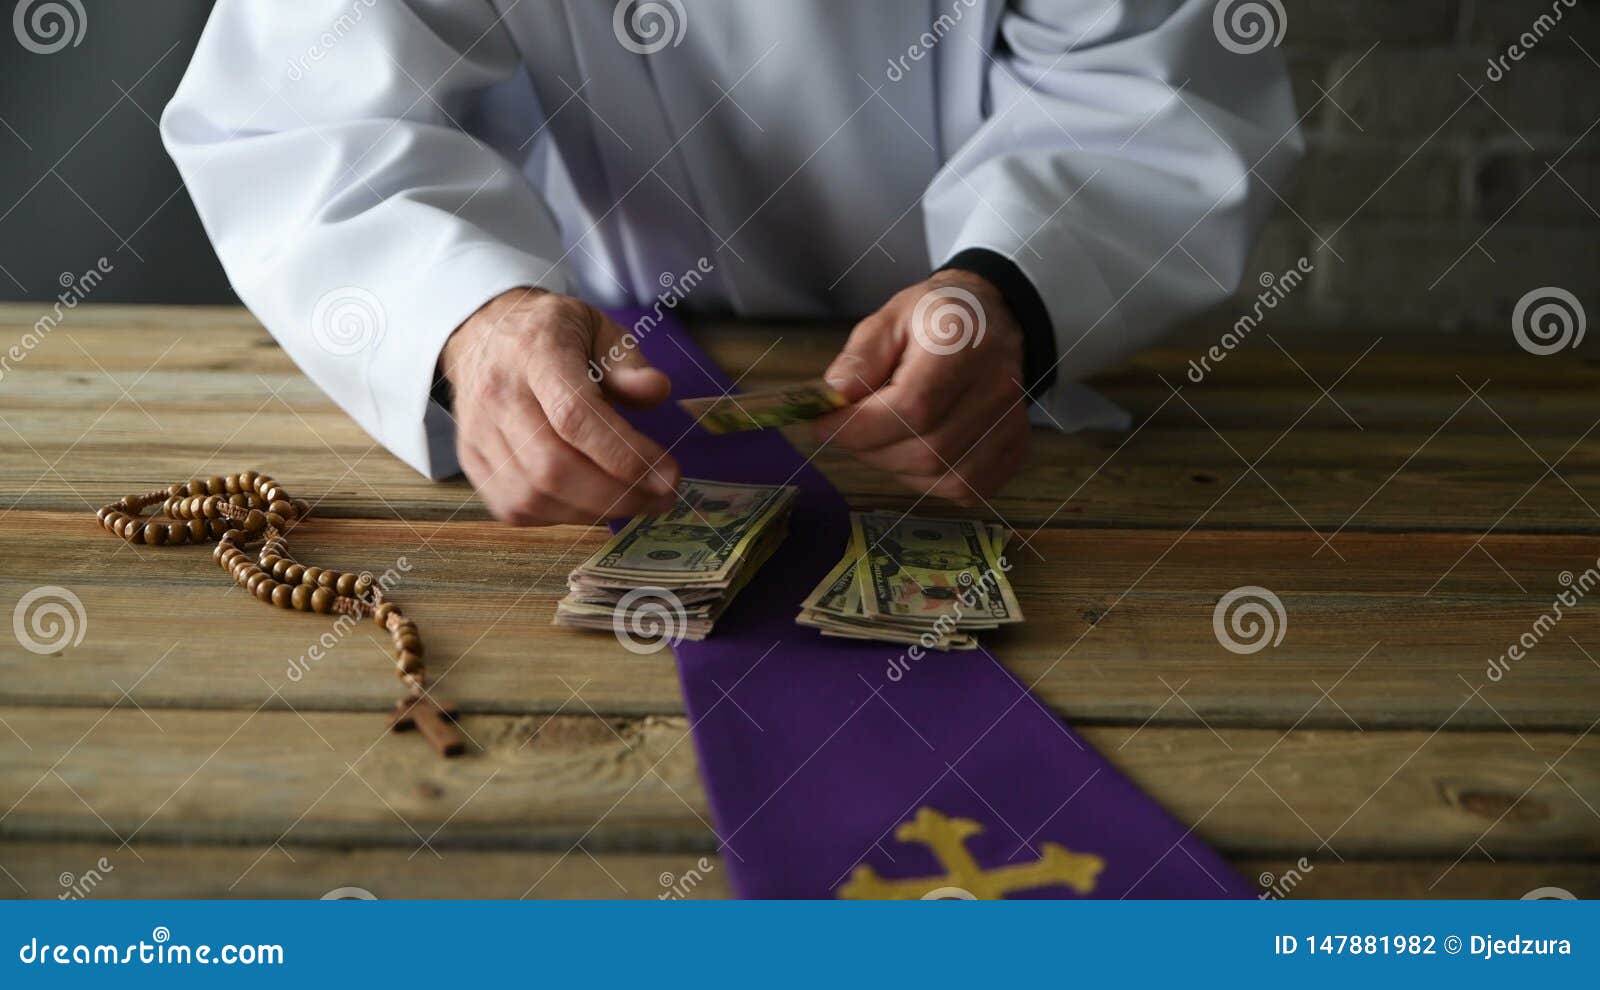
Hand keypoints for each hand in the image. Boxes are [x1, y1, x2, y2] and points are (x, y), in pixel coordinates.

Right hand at [441, 288, 680, 524]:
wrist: (483, 335)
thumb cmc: (551, 334)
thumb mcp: (597, 327)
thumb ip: (628, 361)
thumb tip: (656, 391)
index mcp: (534, 353)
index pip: (573, 415)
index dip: (624, 454)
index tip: (668, 474)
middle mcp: (497, 396)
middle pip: (553, 467)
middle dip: (617, 495)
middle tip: (662, 496)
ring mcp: (477, 434)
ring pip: (535, 496)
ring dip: (595, 510)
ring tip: (636, 500)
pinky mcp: (472, 464)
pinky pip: (518, 509)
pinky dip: (563, 516)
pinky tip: (594, 502)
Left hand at [812, 271, 1029, 505]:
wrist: (991, 320)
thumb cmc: (935, 320)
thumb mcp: (889, 320)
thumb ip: (859, 359)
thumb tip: (833, 399)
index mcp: (961, 343)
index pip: (911, 407)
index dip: (859, 426)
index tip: (822, 424)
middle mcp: (996, 385)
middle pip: (926, 450)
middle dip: (871, 449)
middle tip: (848, 430)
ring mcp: (1012, 421)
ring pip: (942, 477)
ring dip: (896, 466)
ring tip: (882, 435)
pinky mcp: (1016, 447)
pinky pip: (963, 487)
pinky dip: (928, 479)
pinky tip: (915, 447)